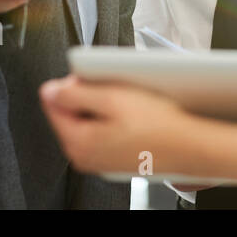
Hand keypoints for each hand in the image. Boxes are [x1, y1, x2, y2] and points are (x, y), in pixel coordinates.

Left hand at [40, 75, 194, 176]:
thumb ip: (75, 93)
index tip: (91, 77)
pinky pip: (104, 132)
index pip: (53, 103)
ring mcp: (99, 160)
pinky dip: (114, 120)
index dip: (71, 82)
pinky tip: (133, 116)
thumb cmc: (157, 126)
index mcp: (77, 142)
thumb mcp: (112, 98)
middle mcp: (83, 156)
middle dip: (88, 95)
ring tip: (128, 102)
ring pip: (88, 121)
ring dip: (103, 107)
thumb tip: (49, 90)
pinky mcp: (114, 159)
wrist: (187, 147)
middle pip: (70, 113)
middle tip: (115, 89)